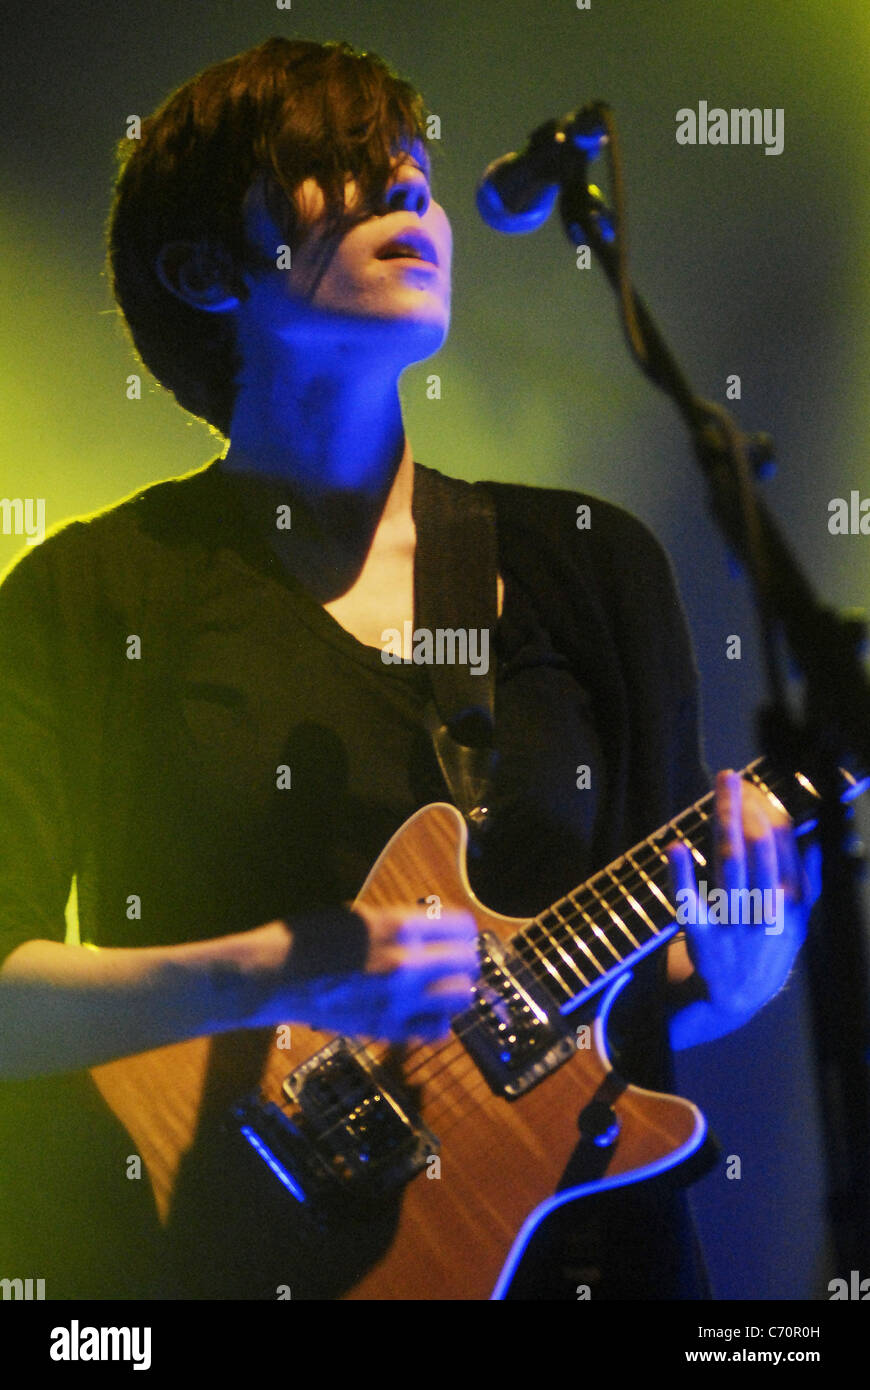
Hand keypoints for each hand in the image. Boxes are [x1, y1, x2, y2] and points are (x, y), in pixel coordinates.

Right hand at [280, 904, 478, 1043]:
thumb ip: (401, 923)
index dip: (460, 929)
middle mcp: (406, 963)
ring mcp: (398, 1001)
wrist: (273, 976)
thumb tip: (435, 929)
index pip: (463, 927)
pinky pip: (436, 1030)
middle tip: (450, 958)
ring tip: (439, 985)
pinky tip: (421, 1010)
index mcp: (398, 927)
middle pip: (469, 963)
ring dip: (454, 989)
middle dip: (463, 958)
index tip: (454, 933)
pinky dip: (436, 1020)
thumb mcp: (360, 914)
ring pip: (460, 998)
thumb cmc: (310, 937)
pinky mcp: (387, 1029)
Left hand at [667, 769, 819, 1025]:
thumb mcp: (798, 921)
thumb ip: (810, 882)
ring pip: (730, 867)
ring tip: (717, 794)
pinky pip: (691, 904)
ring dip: (722, 825)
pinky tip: (675, 847)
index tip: (752, 786)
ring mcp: (735, 926)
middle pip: (757, 849)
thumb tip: (816, 840)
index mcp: (792, 903)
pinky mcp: (703, 939)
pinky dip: (682, 875)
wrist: (737, 1000)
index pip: (784, 846)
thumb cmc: (766, 948)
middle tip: (729, 778)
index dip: (768, 810)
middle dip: (744, 808)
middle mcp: (768, 912)